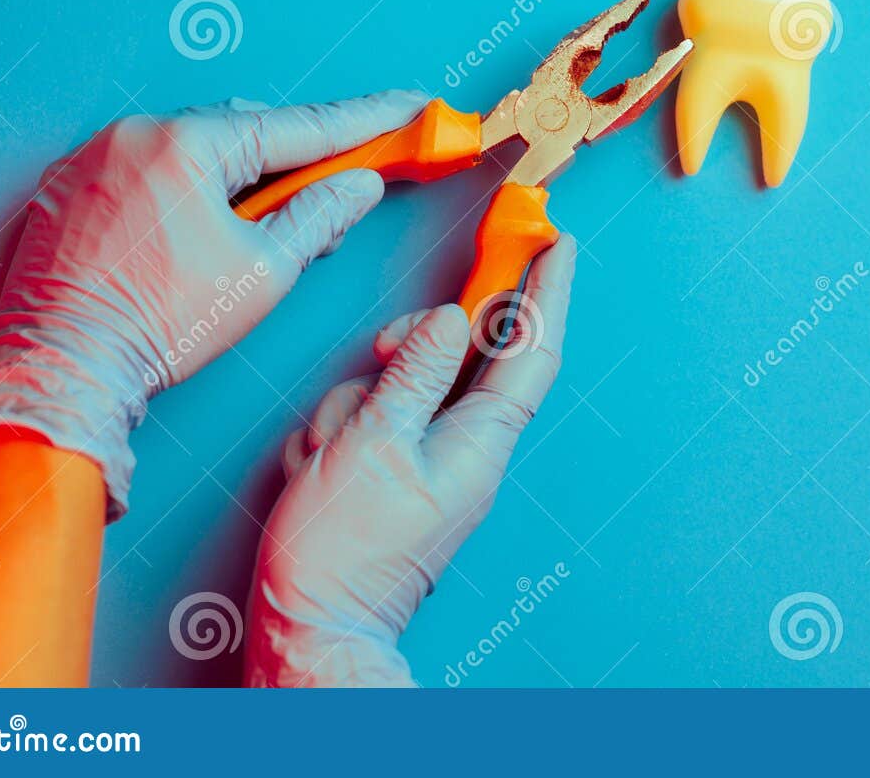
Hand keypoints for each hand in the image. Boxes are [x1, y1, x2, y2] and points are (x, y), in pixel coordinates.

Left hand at [0, 90, 426, 519]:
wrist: (60, 371)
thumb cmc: (158, 327)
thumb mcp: (263, 273)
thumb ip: (318, 218)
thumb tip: (358, 186)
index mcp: (188, 145)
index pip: (299, 126)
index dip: (363, 121)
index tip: (405, 107)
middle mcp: (135, 134)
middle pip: (241, 128)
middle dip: (292, 156)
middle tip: (333, 187)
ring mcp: (93, 157)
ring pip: (190, 147)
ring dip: (232, 175)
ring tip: (256, 226)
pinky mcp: (65, 187)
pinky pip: (144, 167)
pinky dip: (181, 188)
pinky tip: (194, 231)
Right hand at [243, 236, 574, 686]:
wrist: (313, 630)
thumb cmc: (343, 551)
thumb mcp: (373, 442)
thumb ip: (415, 373)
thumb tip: (449, 320)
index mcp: (481, 440)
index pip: (532, 349)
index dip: (546, 291)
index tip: (556, 240)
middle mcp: (468, 449)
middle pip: (457, 358)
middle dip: (411, 348)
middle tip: (384, 352)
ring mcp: (430, 463)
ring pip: (401, 387)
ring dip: (354, 406)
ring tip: (327, 454)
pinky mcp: (394, 476)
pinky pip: (371, 424)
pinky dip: (337, 435)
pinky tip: (316, 468)